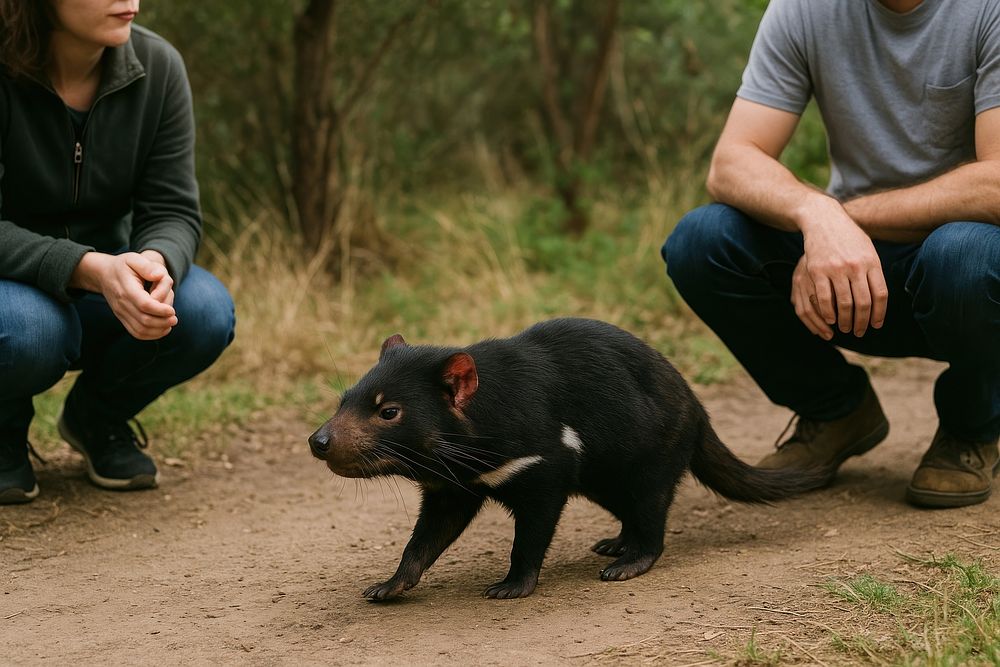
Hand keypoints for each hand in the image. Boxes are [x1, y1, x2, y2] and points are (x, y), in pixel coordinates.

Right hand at [71, 251, 176, 339]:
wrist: (103, 274)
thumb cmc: (123, 266)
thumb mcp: (134, 258)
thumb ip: (147, 266)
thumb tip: (160, 275)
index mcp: (126, 289)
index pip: (144, 305)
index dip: (161, 310)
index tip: (172, 311)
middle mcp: (122, 304)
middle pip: (144, 320)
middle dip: (162, 322)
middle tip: (174, 319)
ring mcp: (121, 313)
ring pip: (140, 330)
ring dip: (158, 330)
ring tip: (170, 323)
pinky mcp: (122, 318)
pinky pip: (136, 333)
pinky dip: (151, 335)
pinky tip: (163, 329)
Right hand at [796, 195, 888, 336]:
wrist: (824, 220)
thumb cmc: (848, 237)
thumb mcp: (867, 249)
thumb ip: (873, 271)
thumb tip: (880, 297)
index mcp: (871, 262)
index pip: (880, 295)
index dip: (880, 314)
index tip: (876, 325)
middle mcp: (856, 266)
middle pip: (864, 302)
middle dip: (862, 322)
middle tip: (859, 332)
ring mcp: (836, 268)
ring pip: (845, 303)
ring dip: (845, 320)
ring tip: (845, 328)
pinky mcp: (817, 270)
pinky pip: (825, 298)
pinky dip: (829, 312)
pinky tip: (830, 319)